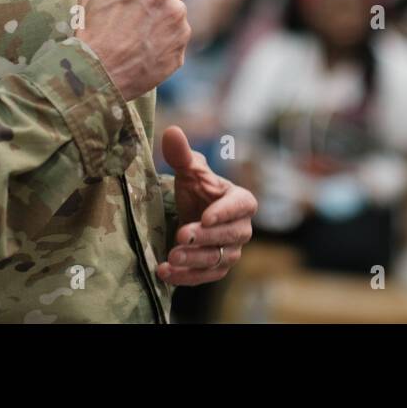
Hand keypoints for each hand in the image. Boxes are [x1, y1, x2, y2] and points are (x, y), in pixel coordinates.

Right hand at [75, 0, 191, 100]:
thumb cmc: (90, 32)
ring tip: (139, 35)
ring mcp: (176, 18)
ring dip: (165, 19)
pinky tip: (145, 50)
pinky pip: (178, 37)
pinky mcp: (181, 43)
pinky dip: (166, 41)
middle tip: (150, 6)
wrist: (97, 73)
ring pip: (178, 12)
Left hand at [157, 126, 256, 286]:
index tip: (205, 216)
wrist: (189, 214)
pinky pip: (205, 277)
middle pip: (230, 236)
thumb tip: (172, 131)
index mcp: (241, 200)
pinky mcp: (216, 270)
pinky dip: (185, 277)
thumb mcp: (188, 171)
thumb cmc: (195, 188)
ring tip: (171, 257)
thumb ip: (182, 153)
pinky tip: (165, 272)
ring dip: (194, 260)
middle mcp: (241, 229)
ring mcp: (231, 252)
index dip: (224, 213)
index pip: (240, 206)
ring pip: (218, 259)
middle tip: (181, 236)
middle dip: (205, 238)